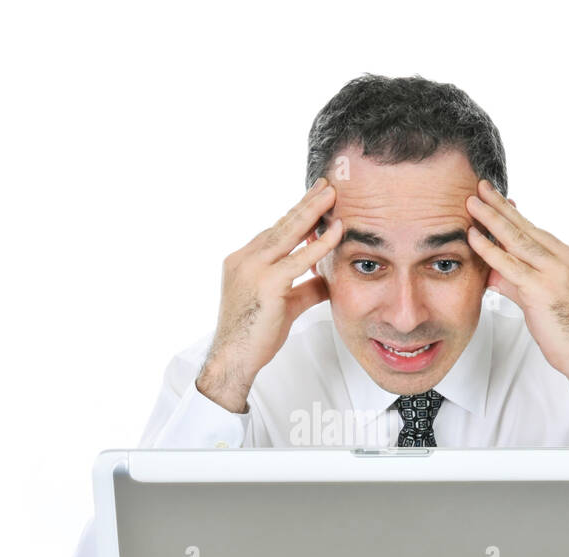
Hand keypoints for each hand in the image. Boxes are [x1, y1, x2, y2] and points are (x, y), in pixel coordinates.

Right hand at [197, 178, 343, 412]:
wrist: (232, 359)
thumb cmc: (254, 337)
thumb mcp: (285, 306)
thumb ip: (305, 289)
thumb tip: (328, 280)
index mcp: (243, 261)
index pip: (273, 233)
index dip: (296, 217)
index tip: (313, 202)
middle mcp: (245, 259)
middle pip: (281, 225)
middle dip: (305, 204)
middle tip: (326, 186)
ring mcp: (253, 269)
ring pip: (287, 233)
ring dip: (312, 211)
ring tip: (332, 194)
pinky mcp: (266, 283)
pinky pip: (298, 259)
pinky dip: (319, 244)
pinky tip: (336, 230)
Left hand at [465, 179, 568, 379]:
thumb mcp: (543, 301)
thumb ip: (518, 283)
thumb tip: (494, 275)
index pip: (537, 232)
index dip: (514, 216)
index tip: (498, 200)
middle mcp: (568, 260)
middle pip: (527, 227)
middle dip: (501, 207)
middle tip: (481, 187)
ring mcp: (557, 273)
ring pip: (518, 240)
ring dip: (492, 219)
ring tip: (472, 202)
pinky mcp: (543, 290)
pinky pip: (509, 265)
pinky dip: (489, 249)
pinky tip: (473, 237)